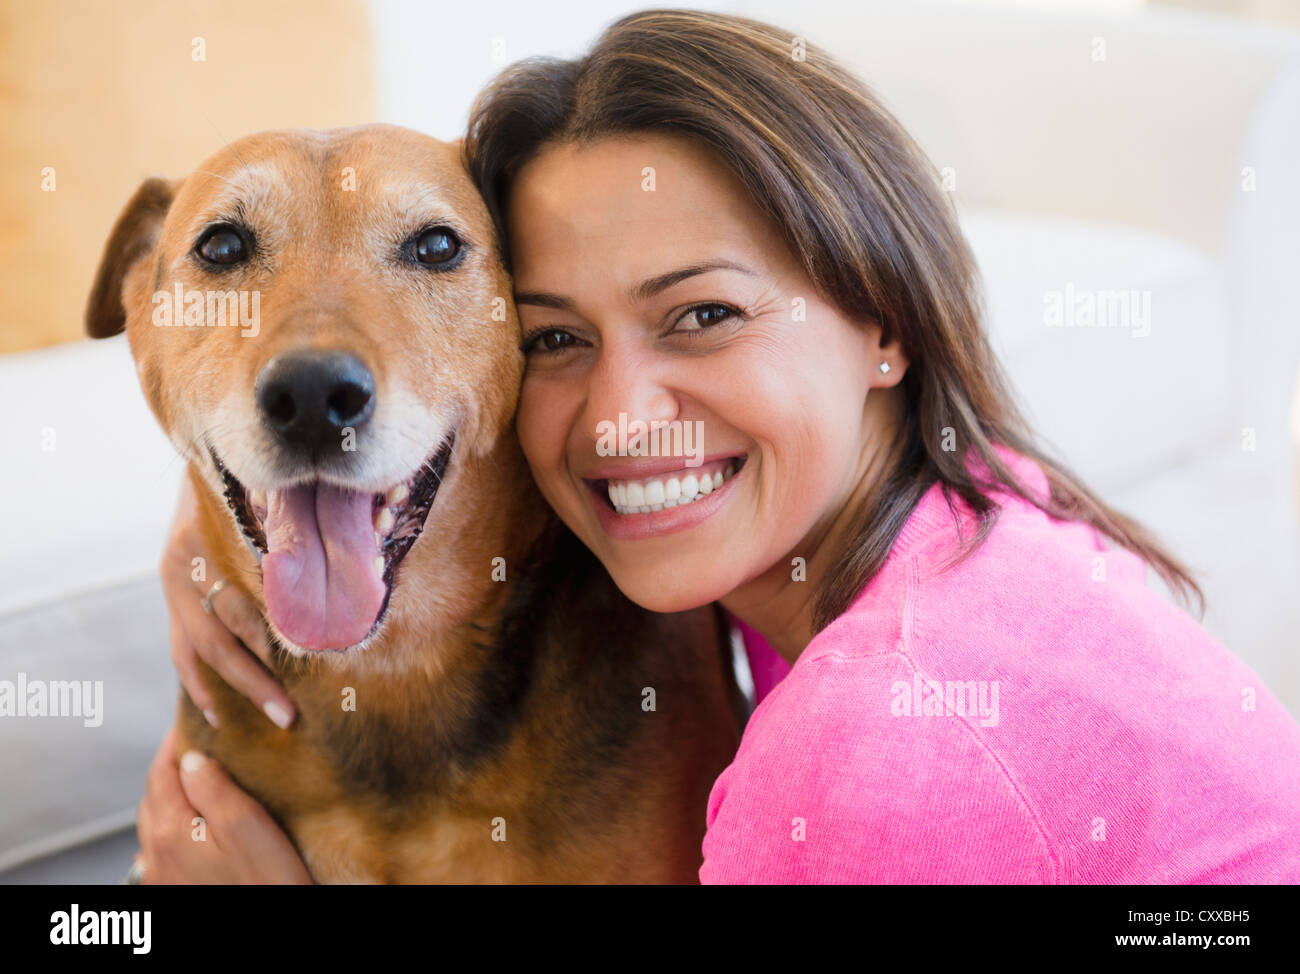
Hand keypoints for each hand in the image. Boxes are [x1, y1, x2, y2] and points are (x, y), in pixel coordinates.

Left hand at [134, 726, 311, 883]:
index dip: (176, 739)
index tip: (194, 717)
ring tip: (204, 778)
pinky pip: (165, 848)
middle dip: (173, 765)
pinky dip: (178, 824)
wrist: (272, 941)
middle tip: (201, 741)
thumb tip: (192, 758)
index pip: (161, 770)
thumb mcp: (249, 827)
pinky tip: (200, 825)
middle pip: (154, 795)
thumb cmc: (269, 885)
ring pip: (157, 822)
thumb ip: (215, 788)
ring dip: (174, 795)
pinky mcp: (175, 892)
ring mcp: (161, 878)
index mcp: (169, 831)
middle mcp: (154, 855)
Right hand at [162, 474, 294, 728]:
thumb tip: (348, 573)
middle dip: (261, 674)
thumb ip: (297, 537)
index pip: (251, 593)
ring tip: (276, 714)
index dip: (281, 631)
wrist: (217, 457)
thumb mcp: (277, 500)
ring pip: (204, 646)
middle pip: (228, 627)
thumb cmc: (263, 482)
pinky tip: (220, 714)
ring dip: (240, 684)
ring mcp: (174, 577)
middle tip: (292, 711)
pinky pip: (181, 650)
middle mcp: (189, 557)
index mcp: (219, 533)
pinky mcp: (169, 591)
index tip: (314, 662)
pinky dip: (200, 684)